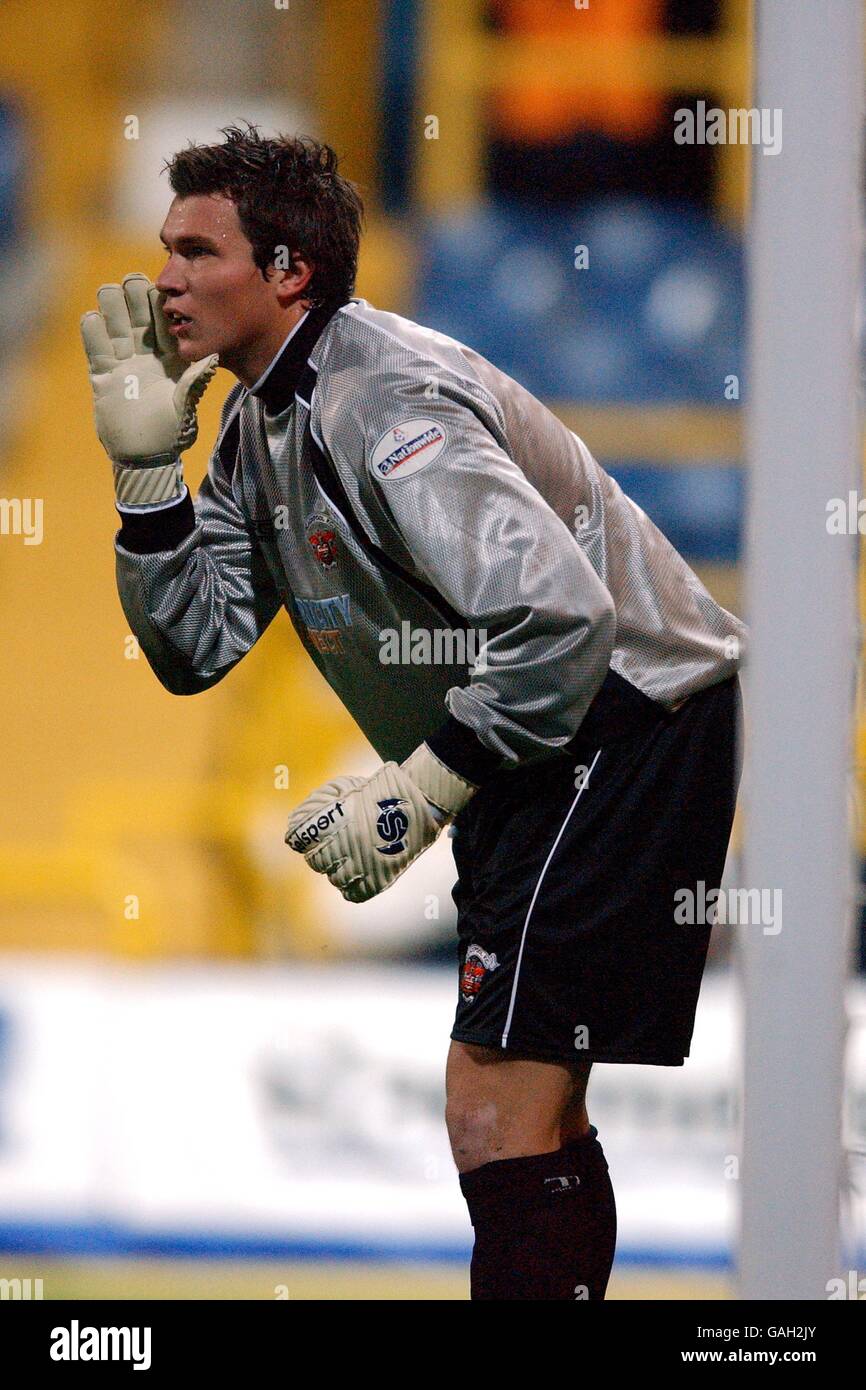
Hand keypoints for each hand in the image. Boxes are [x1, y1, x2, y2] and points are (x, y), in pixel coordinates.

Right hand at [80, 273, 217, 504]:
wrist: (144, 457)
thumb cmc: (170, 435)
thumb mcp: (185, 409)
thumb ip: (194, 383)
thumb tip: (212, 360)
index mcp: (170, 362)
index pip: (165, 329)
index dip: (162, 309)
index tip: (162, 289)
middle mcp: (147, 359)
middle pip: (138, 322)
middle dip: (135, 301)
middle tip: (131, 280)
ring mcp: (124, 366)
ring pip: (115, 330)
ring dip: (112, 310)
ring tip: (108, 290)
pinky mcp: (104, 378)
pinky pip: (96, 351)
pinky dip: (93, 334)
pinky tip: (92, 317)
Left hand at [284, 745, 476, 902]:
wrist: (421, 801)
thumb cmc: (382, 790)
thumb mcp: (346, 787)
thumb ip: (322, 803)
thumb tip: (301, 821)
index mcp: (331, 822)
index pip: (298, 839)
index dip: (303, 836)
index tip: (310, 835)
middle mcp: (341, 846)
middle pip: (316, 861)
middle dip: (323, 852)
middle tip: (337, 844)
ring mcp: (360, 866)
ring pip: (334, 878)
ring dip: (339, 869)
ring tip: (353, 857)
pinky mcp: (377, 880)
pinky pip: (352, 893)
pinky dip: (352, 886)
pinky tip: (359, 874)